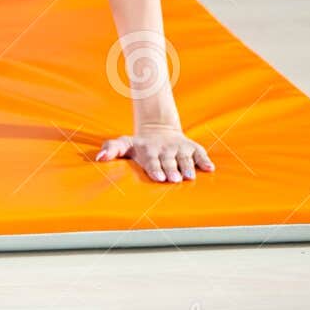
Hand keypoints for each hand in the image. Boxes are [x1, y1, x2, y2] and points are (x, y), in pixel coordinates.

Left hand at [95, 121, 214, 182]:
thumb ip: (111, 149)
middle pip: (168, 161)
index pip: (151, 161)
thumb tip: (99, 158)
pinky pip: (200, 154)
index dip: (155, 168)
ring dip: (188, 167)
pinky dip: (205, 160)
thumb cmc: (140, 145)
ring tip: (189, 176)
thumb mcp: (124, 144)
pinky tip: (210, 168)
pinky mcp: (192, 148)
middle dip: (171, 169)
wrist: (159, 130)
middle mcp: (165, 149)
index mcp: (148, 150)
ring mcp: (179, 148)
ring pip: (185, 158)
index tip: (158, 177)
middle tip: (174, 179)